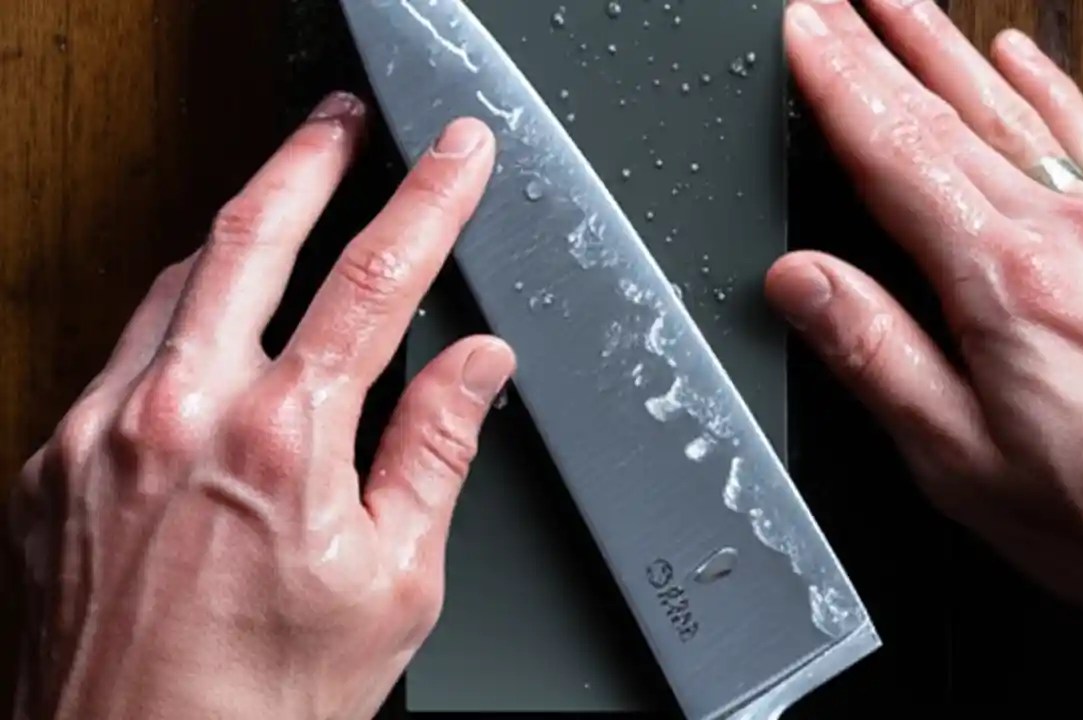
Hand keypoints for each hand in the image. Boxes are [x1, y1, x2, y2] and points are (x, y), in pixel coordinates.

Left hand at [6, 95, 511, 718]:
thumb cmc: (264, 705)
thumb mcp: (394, 585)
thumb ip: (436, 452)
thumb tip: (478, 368)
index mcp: (281, 443)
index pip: (376, 280)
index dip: (429, 199)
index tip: (457, 155)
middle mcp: (175, 416)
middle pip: (252, 232)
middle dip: (309, 156)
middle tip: (345, 119)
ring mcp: (96, 431)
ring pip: (176, 280)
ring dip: (238, 228)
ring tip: (282, 201)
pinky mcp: (49, 460)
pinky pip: (121, 348)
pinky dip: (178, 316)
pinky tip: (207, 327)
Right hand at [768, 1, 1082, 713]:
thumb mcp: (958, 459)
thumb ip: (874, 355)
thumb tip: (800, 282)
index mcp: (1002, 282)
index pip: (896, 154)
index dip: (839, 83)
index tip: (801, 31)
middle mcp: (1065, 235)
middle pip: (948, 115)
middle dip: (877, 48)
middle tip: (831, 0)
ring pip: (1015, 112)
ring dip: (949, 49)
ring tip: (903, 2)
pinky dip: (1050, 90)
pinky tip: (1024, 57)